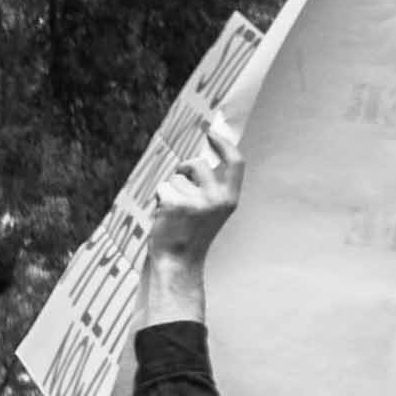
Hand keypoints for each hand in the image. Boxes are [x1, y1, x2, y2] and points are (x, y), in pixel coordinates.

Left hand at [144, 107, 241, 260]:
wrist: (178, 262)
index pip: (235, 163)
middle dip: (185, 168)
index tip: (212, 133)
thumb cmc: (192, 235)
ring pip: (176, 177)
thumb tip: (198, 159)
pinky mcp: (174, 203)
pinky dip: (159, 199)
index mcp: (229, 199)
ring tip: (173, 213)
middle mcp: (216, 198)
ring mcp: (195, 201)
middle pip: (197, 163)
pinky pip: (162, 188)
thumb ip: (210, 187)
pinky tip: (164, 217)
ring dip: (170, 190)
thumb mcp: (211, 211)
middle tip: (180, 184)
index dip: (224, 144)